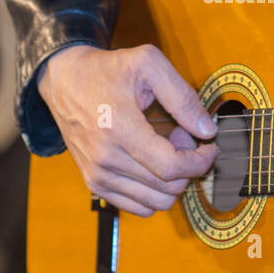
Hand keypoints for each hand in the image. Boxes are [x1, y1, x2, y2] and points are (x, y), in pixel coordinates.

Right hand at [38, 43, 218, 217]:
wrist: (64, 81)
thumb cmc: (107, 70)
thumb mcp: (148, 64)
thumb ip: (182, 97)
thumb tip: (207, 131)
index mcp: (119, 129)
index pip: (171, 167)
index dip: (200, 161)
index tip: (209, 147)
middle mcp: (105, 159)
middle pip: (167, 187)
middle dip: (187, 166)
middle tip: (181, 137)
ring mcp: (98, 176)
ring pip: (156, 202)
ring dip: (172, 180)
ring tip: (165, 149)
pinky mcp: (94, 184)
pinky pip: (138, 208)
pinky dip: (155, 192)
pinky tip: (152, 164)